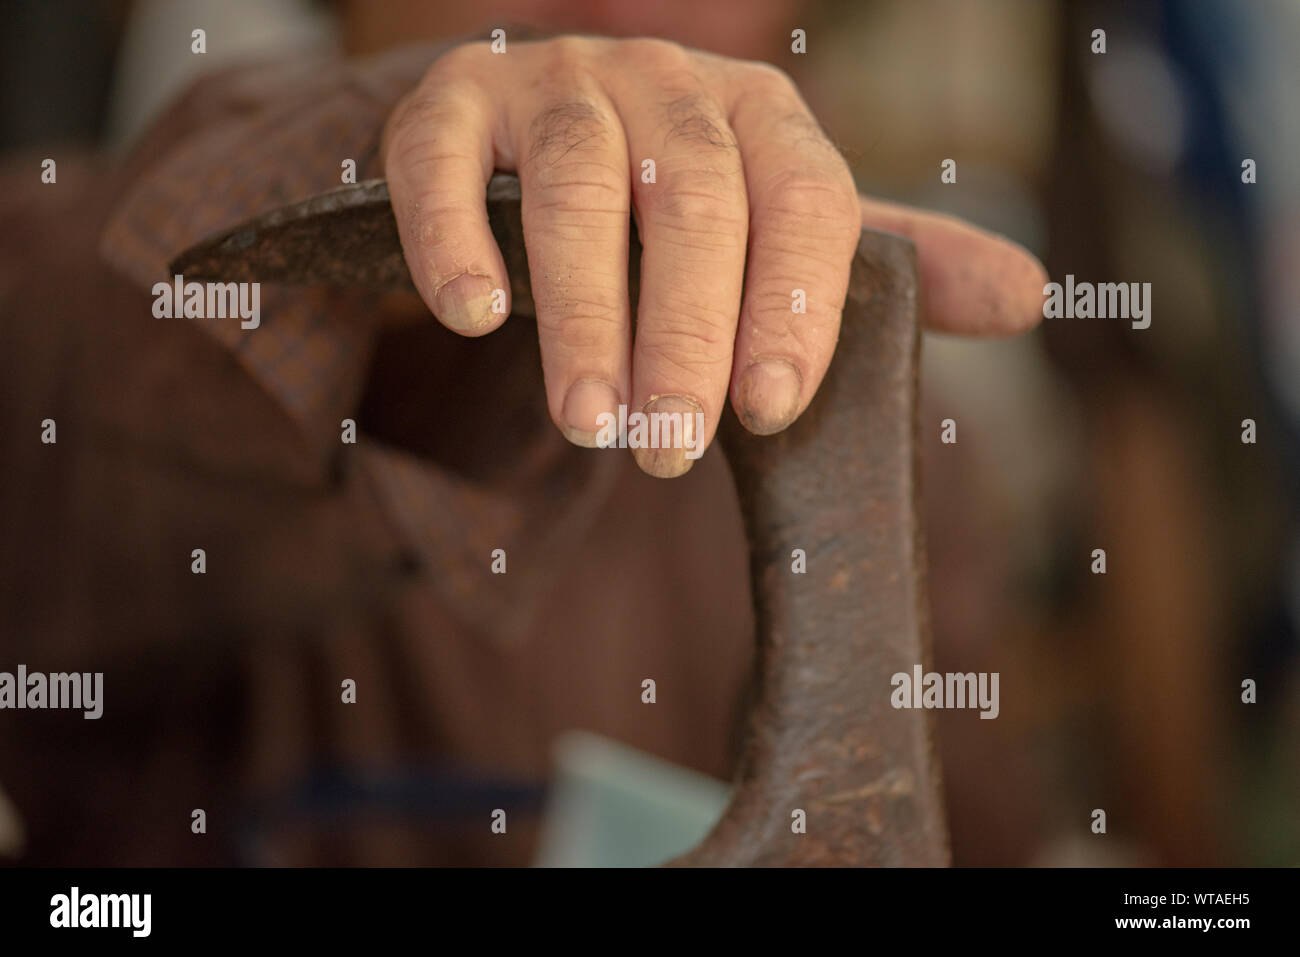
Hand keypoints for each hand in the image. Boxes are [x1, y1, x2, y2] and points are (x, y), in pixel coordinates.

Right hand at [382, 37, 1045, 476]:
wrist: (533, 133)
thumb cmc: (672, 204)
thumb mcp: (783, 226)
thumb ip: (884, 263)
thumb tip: (1033, 297)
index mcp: (763, 120)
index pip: (803, 203)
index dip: (793, 306)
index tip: (770, 412)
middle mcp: (668, 87)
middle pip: (692, 203)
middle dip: (685, 336)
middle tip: (667, 451)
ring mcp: (557, 86)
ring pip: (576, 187)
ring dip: (584, 311)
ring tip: (586, 424)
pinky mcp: (453, 105)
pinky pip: (447, 160)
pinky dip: (456, 236)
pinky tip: (473, 316)